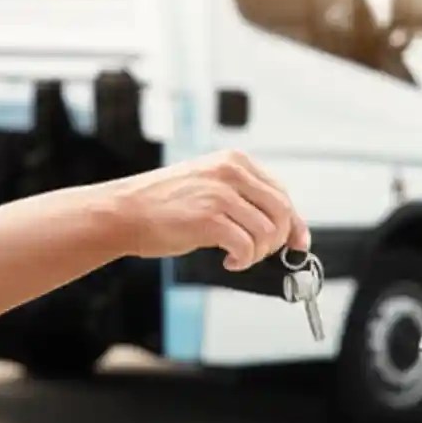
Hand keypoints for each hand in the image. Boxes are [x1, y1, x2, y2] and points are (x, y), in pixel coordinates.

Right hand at [106, 149, 310, 268]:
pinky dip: (243, 260)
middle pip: (282, 212)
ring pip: (267, 232)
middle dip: (277, 241)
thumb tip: (290, 230)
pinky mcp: (208, 218)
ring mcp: (220, 194)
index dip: (294, 223)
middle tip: (256, 253)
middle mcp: (231, 172)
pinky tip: (227, 261)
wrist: (125, 212)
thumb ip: (246, 199)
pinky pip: (246, 247)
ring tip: (237, 256)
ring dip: (257, 254)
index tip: (296, 243)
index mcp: (235, 161)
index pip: (281, 193)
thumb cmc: (166, 205)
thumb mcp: (210, 187)